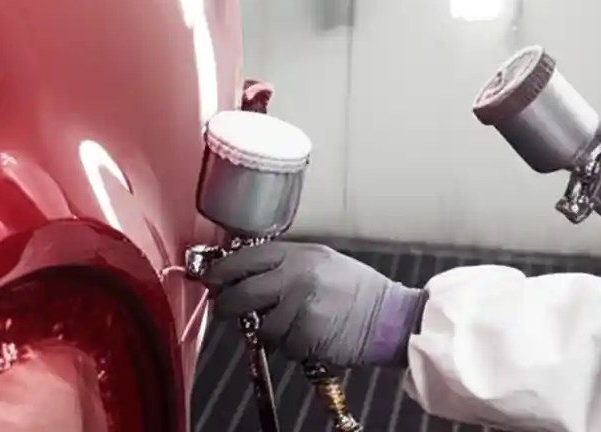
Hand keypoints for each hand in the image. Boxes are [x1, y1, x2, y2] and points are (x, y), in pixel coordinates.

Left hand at [202, 242, 428, 368]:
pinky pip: (283, 346)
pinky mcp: (307, 333)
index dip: (223, 269)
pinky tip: (311, 336)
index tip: (210, 278)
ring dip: (271, 332)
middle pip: (243, 292)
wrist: (390, 316)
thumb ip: (287, 266)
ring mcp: (301, 306)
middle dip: (227, 305)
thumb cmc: (359, 291)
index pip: (248, 257)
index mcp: (301, 254)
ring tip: (295, 326)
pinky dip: (292, 347)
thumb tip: (246, 278)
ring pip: (263, 326)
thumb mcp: (323, 262)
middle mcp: (298, 276)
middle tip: (224, 311)